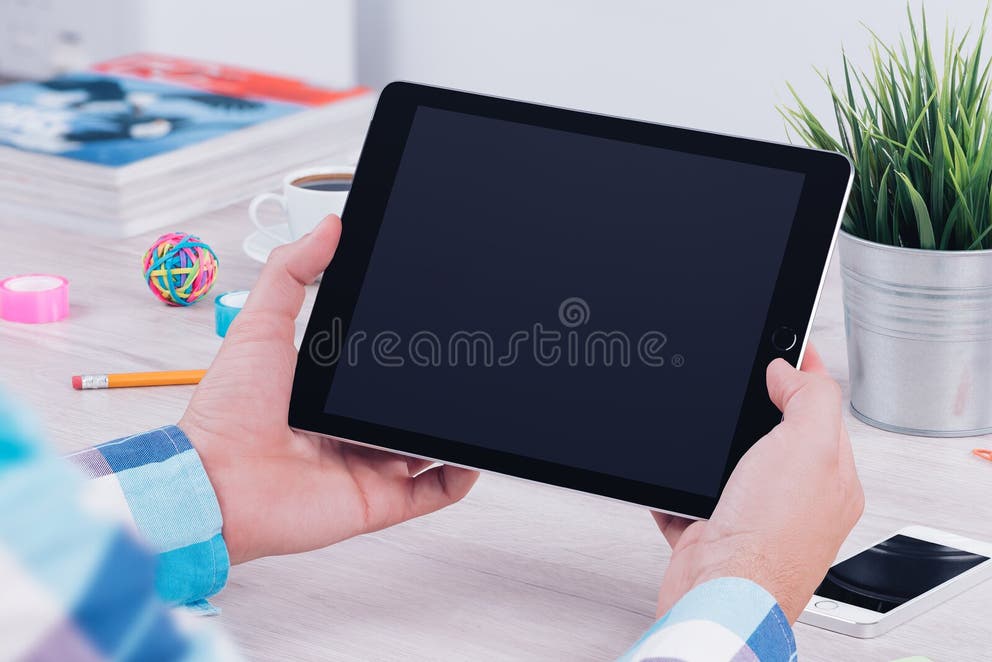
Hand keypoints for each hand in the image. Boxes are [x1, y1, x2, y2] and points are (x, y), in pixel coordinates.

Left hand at [180, 215, 478, 564]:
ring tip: (476, 400)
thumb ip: (292, 272)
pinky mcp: (379, 499)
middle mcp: (351, 427)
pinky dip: (461, 474)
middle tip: (462, 359)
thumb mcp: (260, 326)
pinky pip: (434, 490)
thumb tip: (329, 226)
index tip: (432, 320)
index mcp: (328, 390)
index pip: (381, 366)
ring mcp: (369, 464)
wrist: (215, 483)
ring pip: (430, 446)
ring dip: (455, 428)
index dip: (407, 347)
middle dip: (438, 386)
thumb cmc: (227, 413)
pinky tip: (471, 452)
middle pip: (409, 405)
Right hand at [652, 345, 863, 621]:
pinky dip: (678, 487)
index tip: (784, 340)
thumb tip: (790, 369)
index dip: (803, 370)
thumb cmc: (770, 541)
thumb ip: (810, 398)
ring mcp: (750, 515)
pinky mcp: (710, 531)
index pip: (821, 408)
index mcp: (831, 476)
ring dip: (710, 449)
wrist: (718, 594)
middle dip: (751, 406)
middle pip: (773, 432)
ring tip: (703, 428)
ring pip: (729, 465)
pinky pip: (690, 497)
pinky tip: (674, 477)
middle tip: (738, 375)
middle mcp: (793, 498)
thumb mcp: (810, 446)